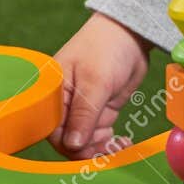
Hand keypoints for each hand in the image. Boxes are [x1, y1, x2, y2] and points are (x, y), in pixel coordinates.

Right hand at [47, 11, 152, 159]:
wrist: (131, 33)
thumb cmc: (106, 48)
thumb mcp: (95, 82)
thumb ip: (84, 114)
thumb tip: (73, 145)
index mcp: (53, 93)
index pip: (51, 129)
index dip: (67, 144)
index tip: (87, 151)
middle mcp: (64, 103)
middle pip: (68, 139)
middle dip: (86, 149)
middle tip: (108, 150)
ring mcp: (83, 108)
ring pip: (85, 140)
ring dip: (100, 148)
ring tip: (118, 146)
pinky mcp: (100, 110)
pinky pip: (99, 135)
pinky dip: (109, 142)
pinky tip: (122, 143)